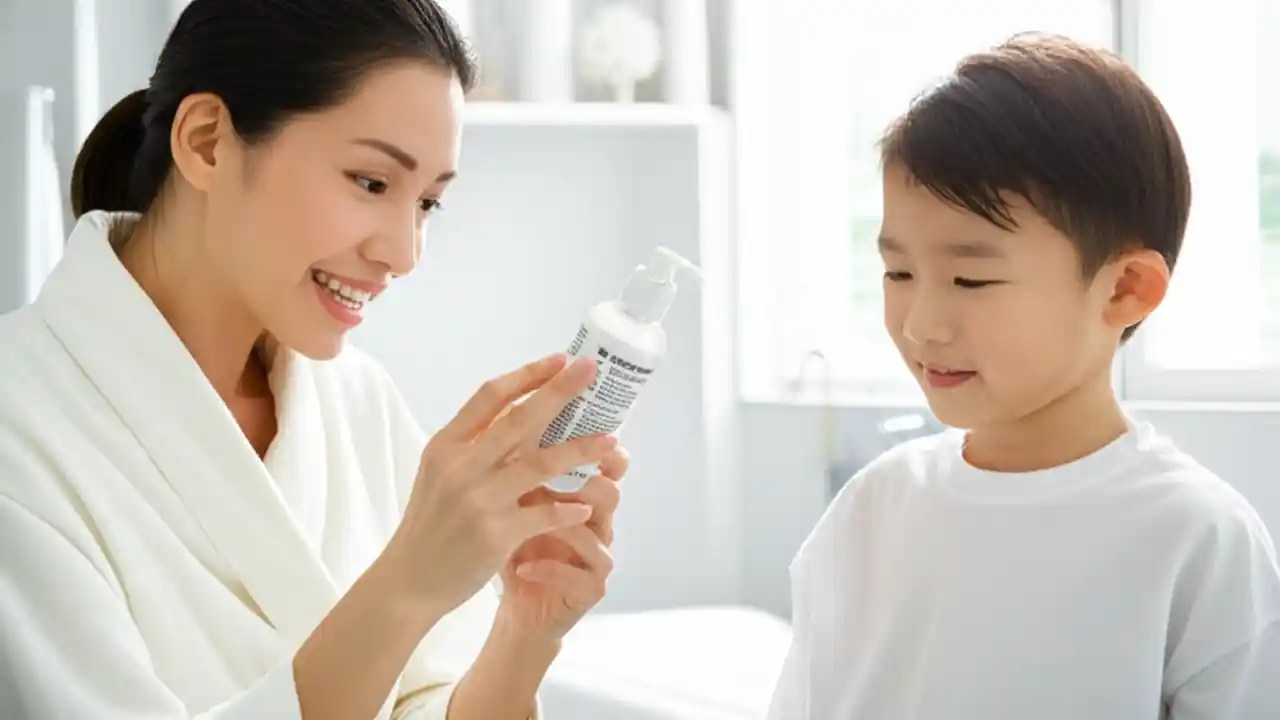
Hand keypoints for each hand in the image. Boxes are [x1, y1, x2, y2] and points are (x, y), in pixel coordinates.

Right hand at [383, 354, 617, 619]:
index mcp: (445, 446)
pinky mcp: (494, 535)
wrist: (409, 581)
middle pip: (520, 419)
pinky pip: (543, 514)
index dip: (527, 375)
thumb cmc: (432, 524)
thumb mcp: (440, 474)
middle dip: (560, 391)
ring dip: (581, 450)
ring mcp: (477, 501)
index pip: (489, 396)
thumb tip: (521, 412)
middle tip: (591, 370)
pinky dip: (568, 508)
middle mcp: (460, 467)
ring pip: (540, 464)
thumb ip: (474, 445)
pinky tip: (586, 505)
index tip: (559, 359)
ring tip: (612, 442)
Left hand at [496, 447, 628, 639]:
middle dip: (584, 479)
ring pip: (598, 533)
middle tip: (554, 473)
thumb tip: (501, 415)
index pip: (603, 463)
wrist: (516, 609)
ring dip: (563, 523)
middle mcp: (597, 523)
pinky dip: (550, 568)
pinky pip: (580, 576)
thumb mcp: (512, 502)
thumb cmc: (515, 548)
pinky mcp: (590, 590)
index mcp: (582, 496)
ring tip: (533, 518)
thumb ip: (516, 467)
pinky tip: (522, 565)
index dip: (595, 445)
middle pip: (609, 492)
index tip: (569, 428)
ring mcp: (597, 557)